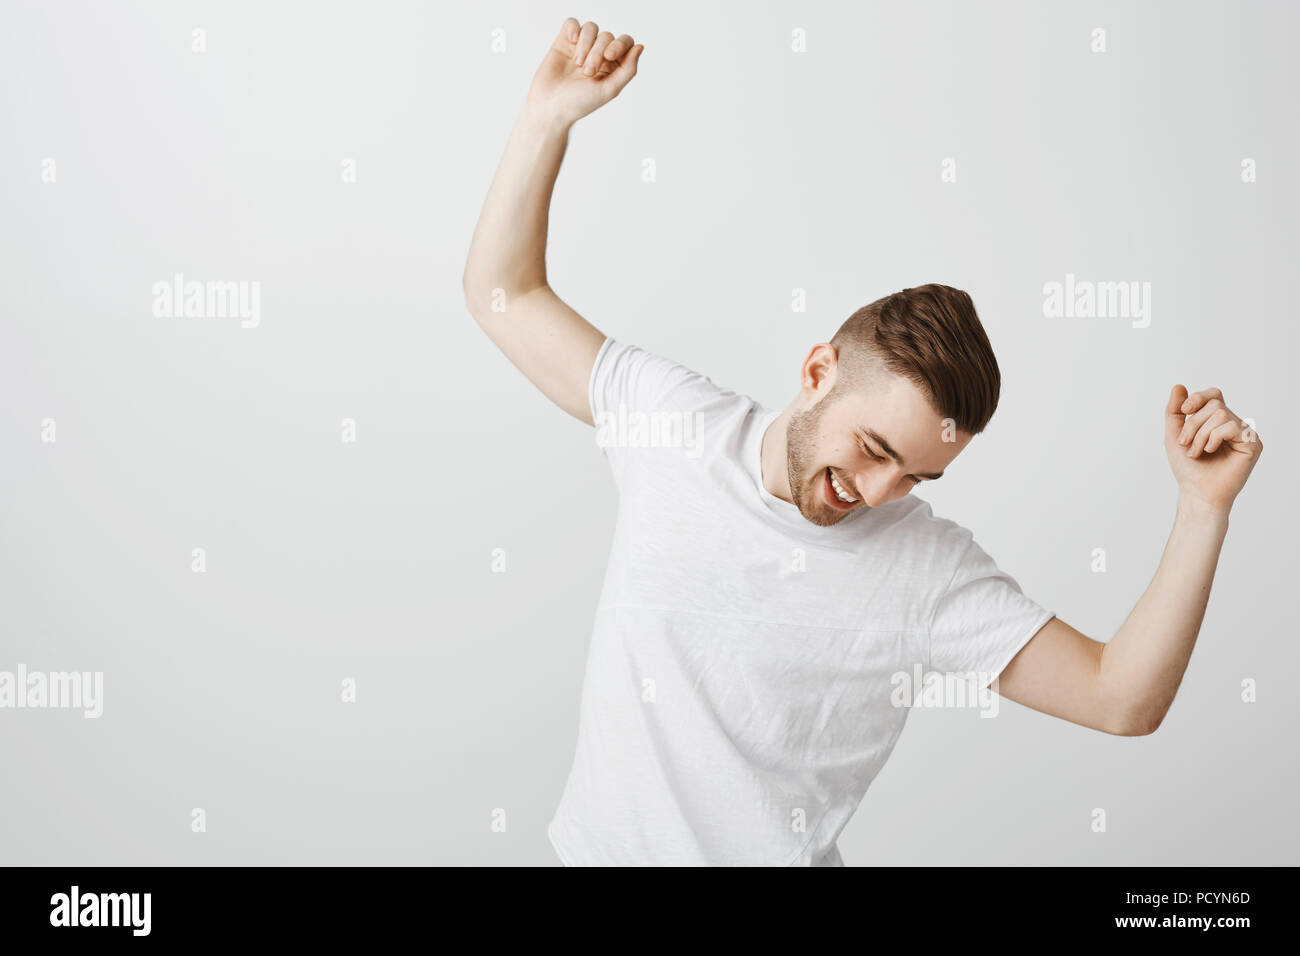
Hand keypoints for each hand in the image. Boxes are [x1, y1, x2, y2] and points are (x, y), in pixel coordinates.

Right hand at [527, 18, 643, 125]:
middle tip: (587, 72)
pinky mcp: (563, 42)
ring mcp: (581, 47)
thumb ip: (628, 69)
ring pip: (591, 28)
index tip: (609, 56)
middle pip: (606, 36)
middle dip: (597, 52)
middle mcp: (598, 54)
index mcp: (613, 65)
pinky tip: (571, 42)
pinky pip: (572, 23)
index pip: (625, 42)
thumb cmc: (580, 103)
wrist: (550, 107)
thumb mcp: (609, 89)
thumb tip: (640, 46)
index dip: (620, 44)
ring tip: (577, 64)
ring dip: (585, 45)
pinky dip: (573, 29)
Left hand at [1163, 385, 1261, 514]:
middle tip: (1186, 444)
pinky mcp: (1253, 444)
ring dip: (1201, 435)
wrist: (1196, 492)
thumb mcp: (1174, 435)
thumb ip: (1174, 411)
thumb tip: (1178, 386)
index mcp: (1217, 421)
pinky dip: (1214, 438)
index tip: (1184, 410)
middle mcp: (1233, 424)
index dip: (1198, 397)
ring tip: (1196, 452)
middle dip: (1193, 424)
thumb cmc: (1188, 468)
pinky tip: (1211, 451)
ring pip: (1221, 415)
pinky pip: (1232, 427)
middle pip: (1214, 405)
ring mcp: (1244, 434)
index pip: (1213, 395)